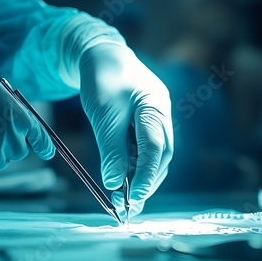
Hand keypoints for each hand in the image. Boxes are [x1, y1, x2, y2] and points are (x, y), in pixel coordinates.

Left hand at [78, 43, 173, 217]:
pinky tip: (123, 179)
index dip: (145, 176)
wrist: (99, 54)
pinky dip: (135, 165)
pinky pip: (145, 148)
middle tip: (129, 206)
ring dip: (141, 177)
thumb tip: (113, 184)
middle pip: (161, 155)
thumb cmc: (101, 78)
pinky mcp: (146, 122)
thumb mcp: (103, 115)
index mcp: (155, 106)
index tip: (132, 199)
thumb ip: (111, 150)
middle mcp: (161, 113)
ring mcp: (156, 117)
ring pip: (155, 155)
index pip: (155, 148)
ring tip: (124, 199)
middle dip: (147, 182)